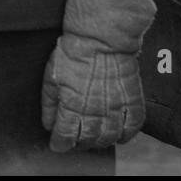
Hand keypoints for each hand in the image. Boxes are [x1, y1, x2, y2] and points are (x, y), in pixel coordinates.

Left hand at [40, 0, 155, 151]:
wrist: (101, 36)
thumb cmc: (73, 52)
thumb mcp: (51, 76)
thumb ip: (49, 103)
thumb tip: (48, 124)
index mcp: (72, 105)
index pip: (66, 136)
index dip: (60, 143)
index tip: (57, 144)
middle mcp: (95, 110)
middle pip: (89, 140)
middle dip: (79, 144)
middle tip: (75, 141)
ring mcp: (116, 107)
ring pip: (109, 137)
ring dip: (100, 142)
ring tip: (94, 138)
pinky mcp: (133, 100)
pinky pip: (133, 127)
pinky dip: (125, 135)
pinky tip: (118, 135)